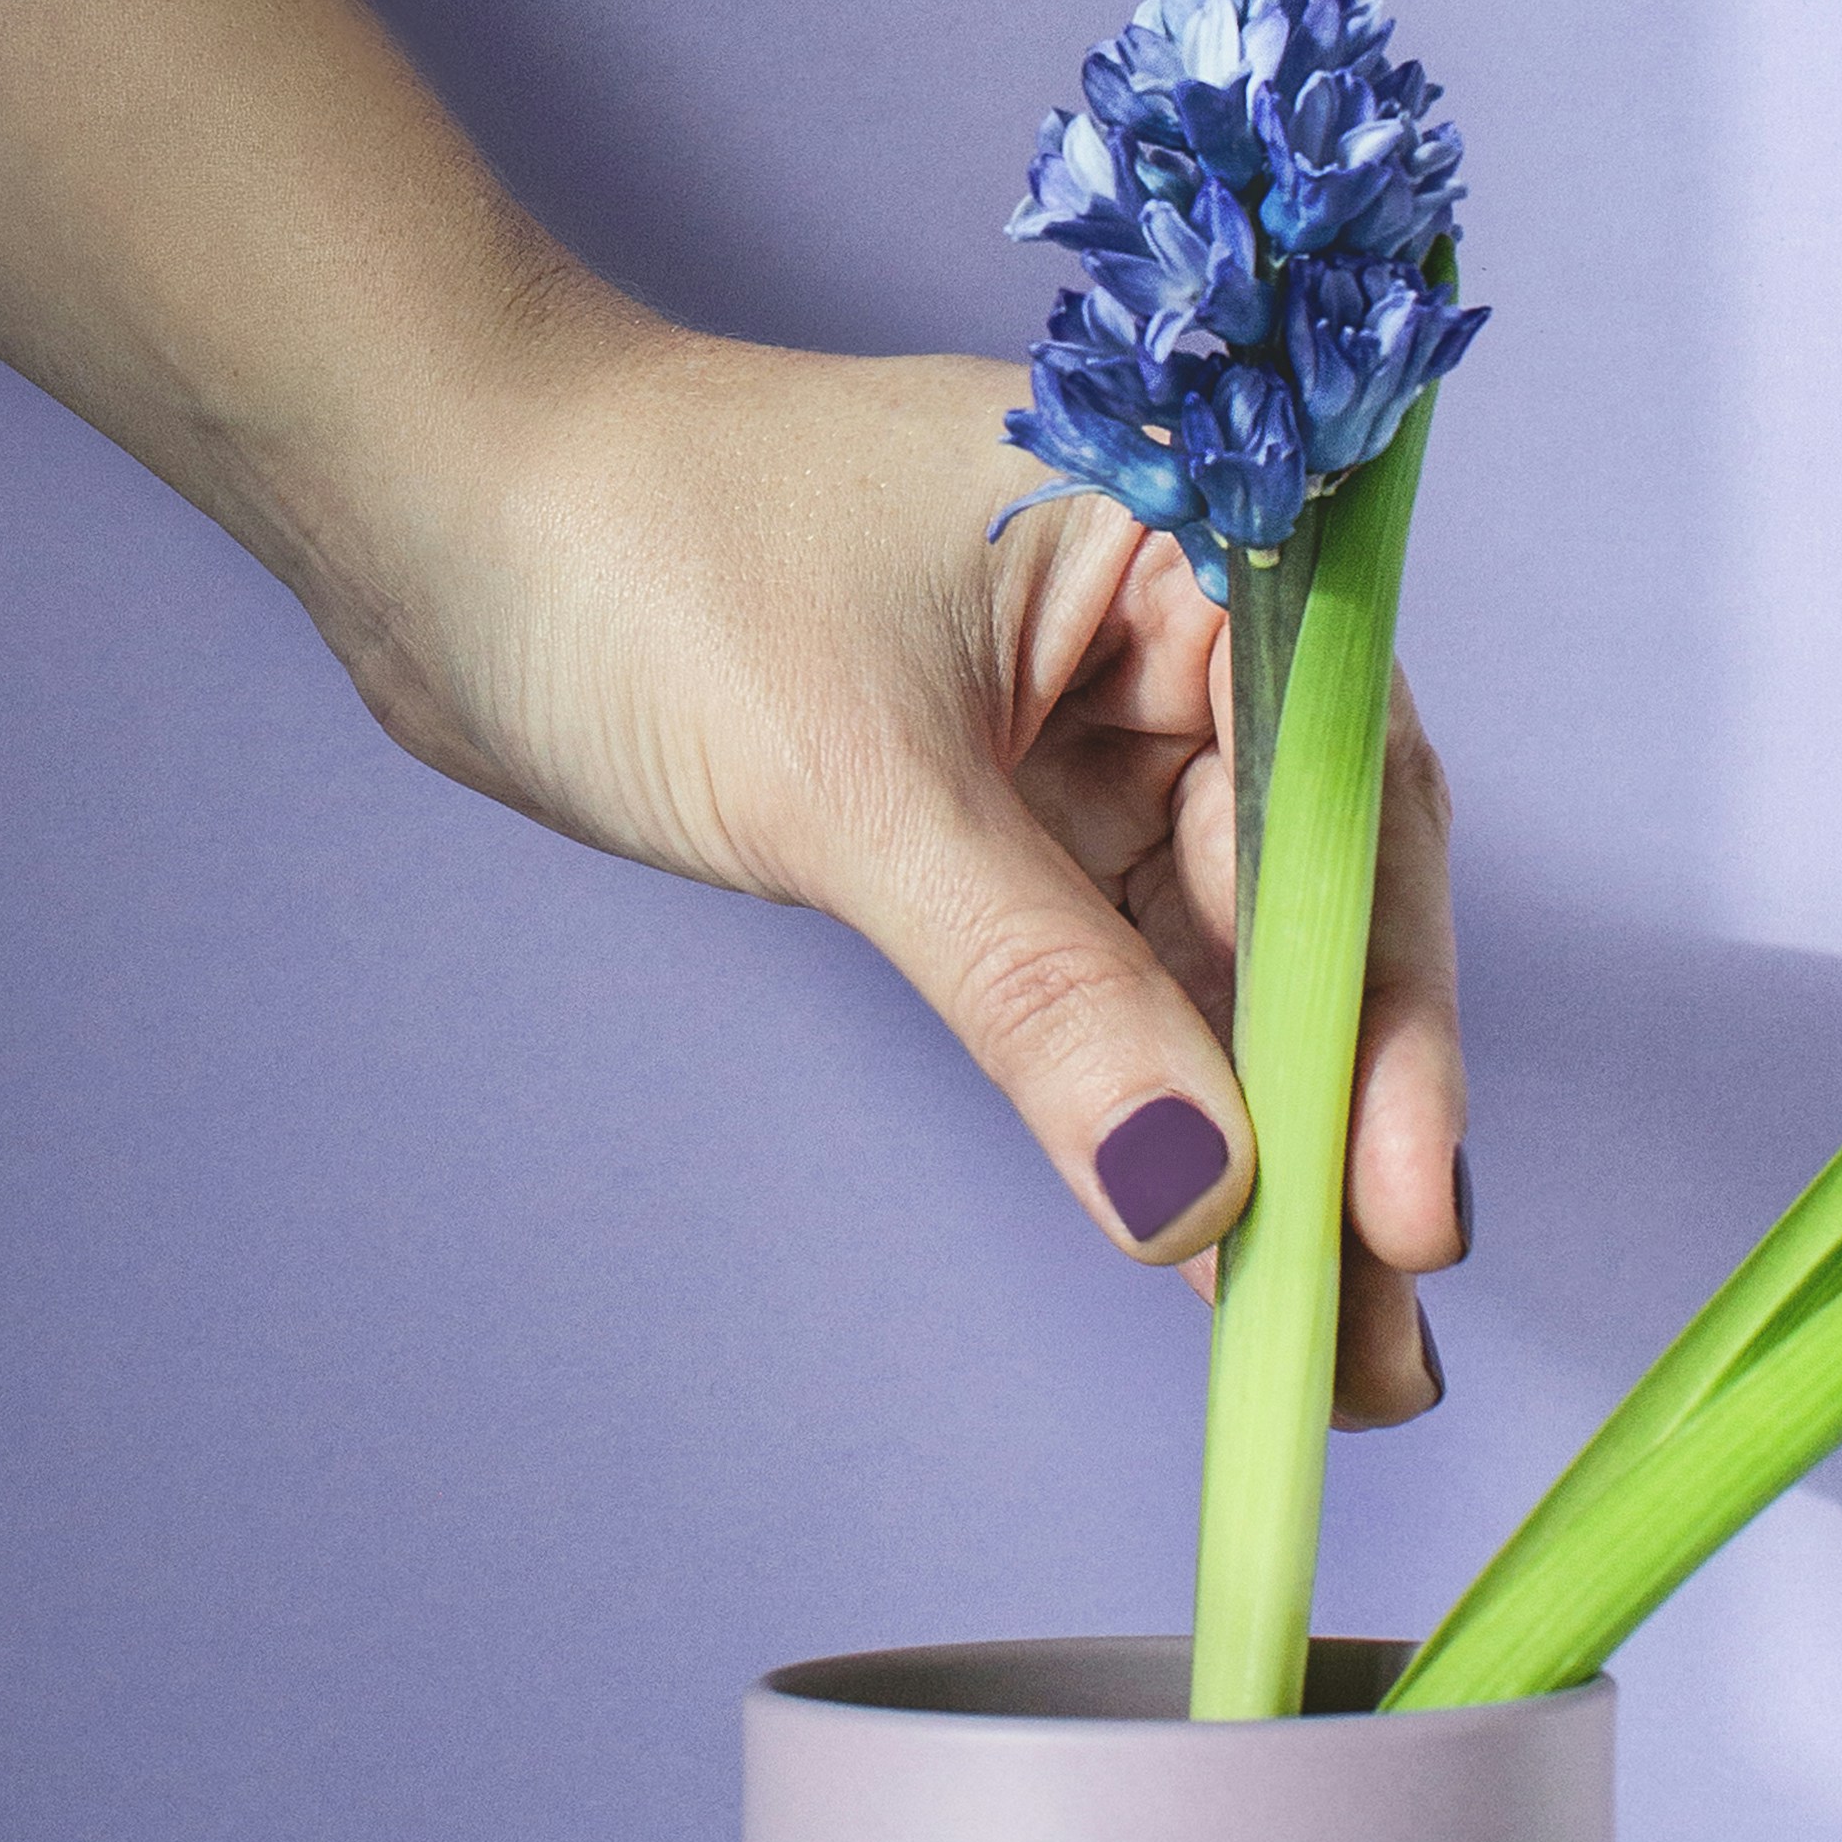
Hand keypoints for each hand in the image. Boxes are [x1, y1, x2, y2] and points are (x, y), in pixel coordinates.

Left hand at [335, 300, 1466, 1424]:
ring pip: (1222, 954)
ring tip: (1330, 1346)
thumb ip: (1041, 996)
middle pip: (1313, 894)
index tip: (1408, 1201)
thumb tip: (1196, 1199)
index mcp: (1187, 531)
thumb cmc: (634, 550)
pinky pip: (1116, 970)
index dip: (1388, 1015)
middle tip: (1389, 1329)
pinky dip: (1156, 1100)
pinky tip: (1208, 1243)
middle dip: (1350, 1111)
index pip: (1344, 797)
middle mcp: (1167, 620)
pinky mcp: (998, 804)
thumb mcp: (856, 787)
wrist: (433, 496)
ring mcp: (1084, 718)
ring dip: (1270, 1135)